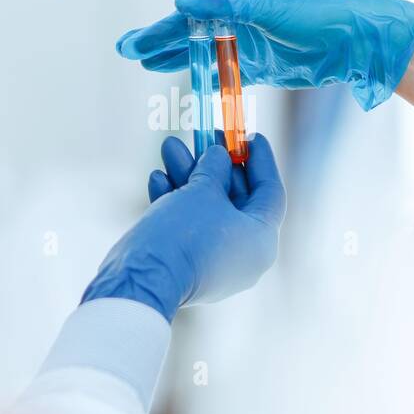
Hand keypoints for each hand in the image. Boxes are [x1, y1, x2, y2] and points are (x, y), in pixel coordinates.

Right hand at [82, 134, 286, 321]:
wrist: (143, 279)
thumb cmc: (184, 233)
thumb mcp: (204, 190)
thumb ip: (215, 168)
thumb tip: (219, 156)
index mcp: (262, 240)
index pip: (270, 193)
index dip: (260, 160)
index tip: (250, 136)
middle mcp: (244, 255)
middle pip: (235, 198)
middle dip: (215, 163)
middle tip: (205, 134)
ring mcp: (215, 263)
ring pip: (206, 210)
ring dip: (188, 176)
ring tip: (170, 146)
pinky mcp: (187, 267)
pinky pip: (188, 228)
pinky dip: (175, 202)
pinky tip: (158, 177)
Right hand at [115, 0, 413, 110]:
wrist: (365, 37)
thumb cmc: (323, 15)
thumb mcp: (271, 7)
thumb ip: (227, 6)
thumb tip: (181, 0)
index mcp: (240, 1)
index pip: (188, 18)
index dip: (158, 32)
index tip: (131, 45)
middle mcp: (242, 19)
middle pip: (191, 34)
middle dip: (158, 43)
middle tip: (126, 52)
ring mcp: (254, 43)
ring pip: (205, 53)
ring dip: (177, 59)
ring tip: (147, 65)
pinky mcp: (268, 65)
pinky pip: (230, 73)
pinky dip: (209, 77)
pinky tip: (191, 82)